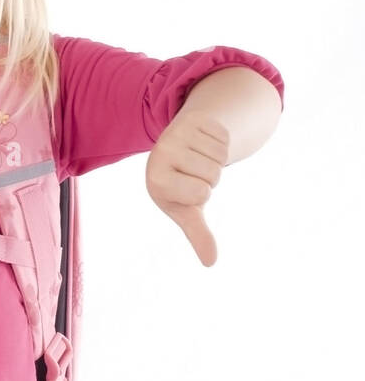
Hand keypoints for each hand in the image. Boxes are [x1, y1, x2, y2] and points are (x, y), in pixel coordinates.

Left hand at [145, 110, 229, 266]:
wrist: (176, 148)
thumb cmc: (180, 185)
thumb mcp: (186, 209)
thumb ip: (197, 233)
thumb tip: (210, 262)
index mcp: (156, 181)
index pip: (201, 193)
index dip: (202, 193)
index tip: (186, 188)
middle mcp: (161, 155)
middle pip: (213, 174)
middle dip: (210, 176)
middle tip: (193, 171)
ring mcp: (175, 134)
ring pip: (220, 155)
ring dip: (216, 159)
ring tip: (197, 157)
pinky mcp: (191, 118)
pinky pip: (224, 136)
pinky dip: (220, 141)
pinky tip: (203, 142)